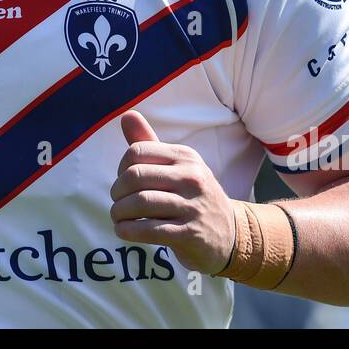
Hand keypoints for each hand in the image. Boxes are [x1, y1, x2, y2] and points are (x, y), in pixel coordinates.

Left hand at [109, 110, 235, 274]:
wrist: (231, 233)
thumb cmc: (193, 196)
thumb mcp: (178, 166)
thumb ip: (149, 143)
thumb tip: (126, 114)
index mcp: (185, 157)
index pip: (137, 152)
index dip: (121, 168)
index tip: (124, 182)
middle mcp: (191, 177)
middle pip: (135, 176)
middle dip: (117, 191)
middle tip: (117, 202)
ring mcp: (193, 206)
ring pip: (140, 203)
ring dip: (119, 212)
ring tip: (118, 217)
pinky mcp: (190, 234)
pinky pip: (148, 229)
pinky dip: (127, 230)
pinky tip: (123, 230)